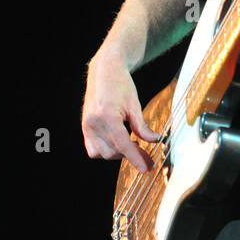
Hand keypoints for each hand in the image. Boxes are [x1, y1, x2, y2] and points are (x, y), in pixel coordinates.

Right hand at [82, 52, 159, 173]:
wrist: (104, 70)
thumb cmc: (120, 83)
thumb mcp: (134, 104)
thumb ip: (142, 126)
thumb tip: (155, 141)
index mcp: (107, 115)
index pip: (123, 144)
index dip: (136, 159)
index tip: (146, 169)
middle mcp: (93, 122)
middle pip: (113, 151)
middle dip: (130, 156)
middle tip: (147, 156)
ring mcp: (86, 125)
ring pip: (101, 153)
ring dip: (118, 154)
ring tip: (133, 145)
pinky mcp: (84, 127)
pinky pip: (92, 148)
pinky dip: (105, 150)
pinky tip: (118, 143)